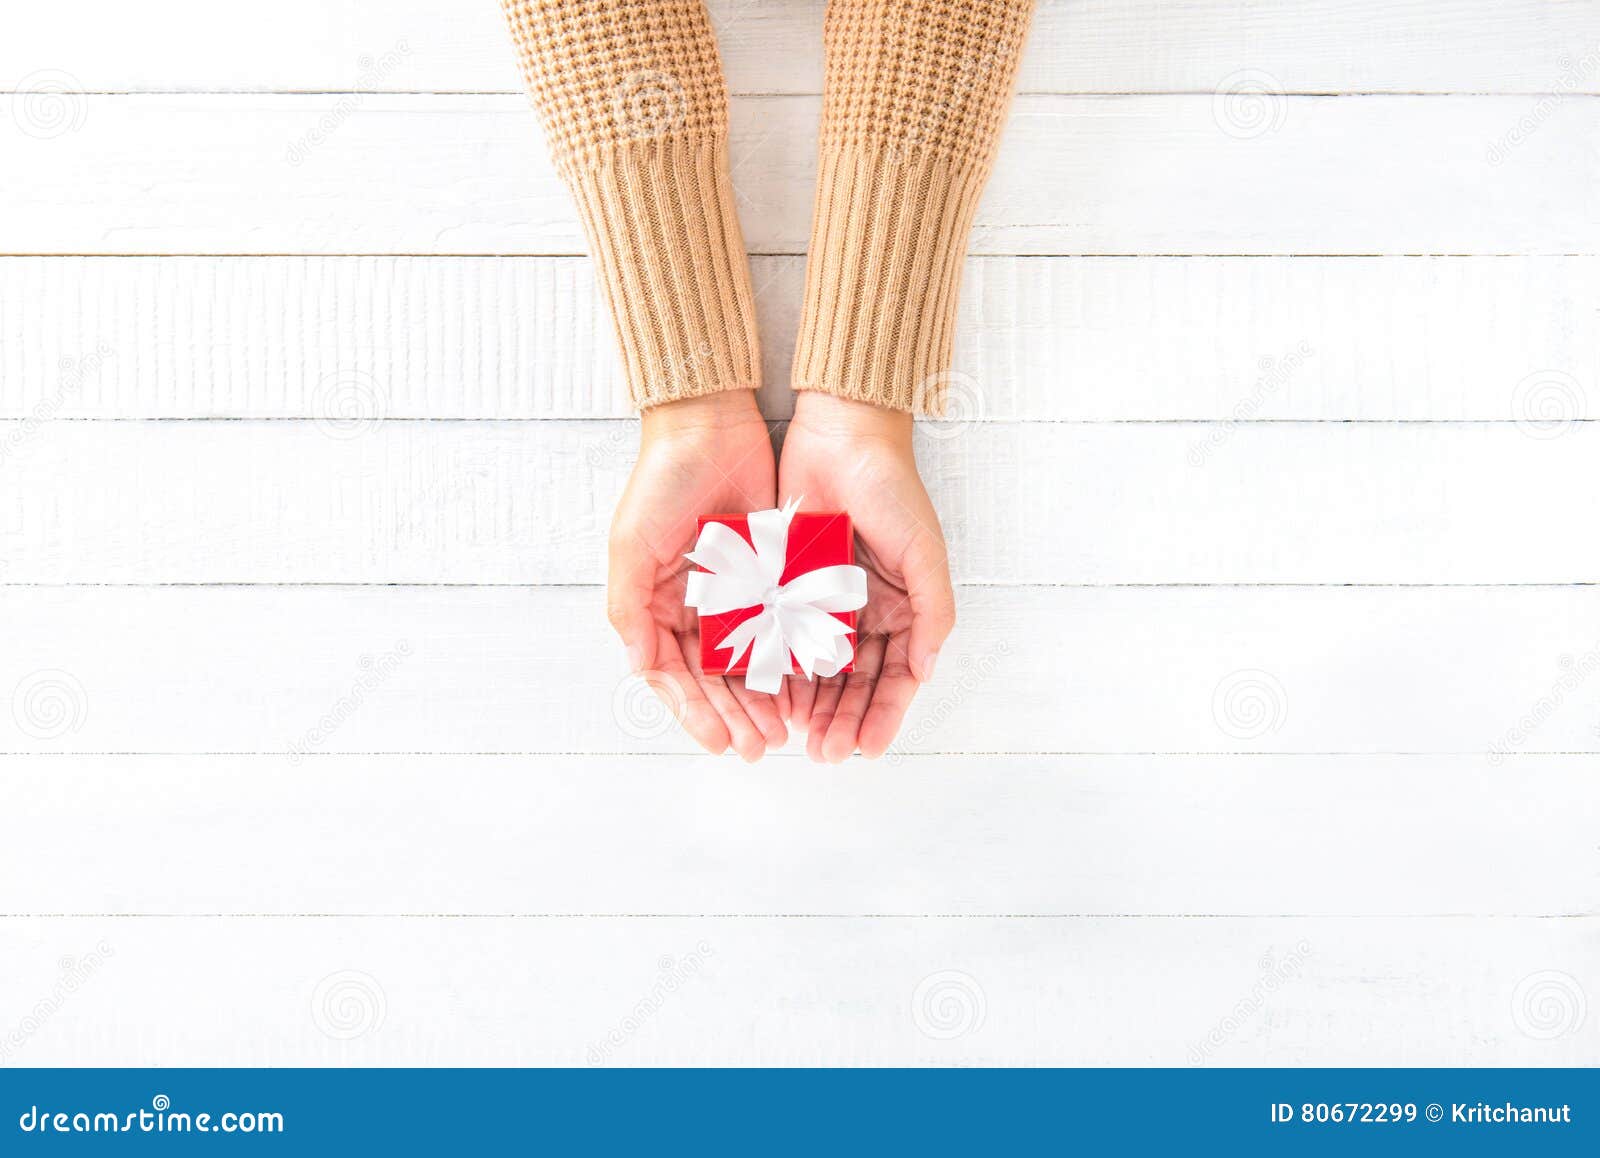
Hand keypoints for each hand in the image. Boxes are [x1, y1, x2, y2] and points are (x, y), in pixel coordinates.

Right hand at [608, 390, 788, 760]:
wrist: (710, 425)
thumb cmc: (660, 482)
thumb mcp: (631, 546)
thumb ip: (629, 610)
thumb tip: (640, 670)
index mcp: (655, 606)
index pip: (674, 676)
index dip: (696, 712)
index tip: (721, 742)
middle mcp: (694, 607)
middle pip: (714, 679)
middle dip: (735, 716)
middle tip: (761, 747)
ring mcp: (734, 593)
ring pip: (751, 661)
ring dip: (763, 698)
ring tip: (784, 729)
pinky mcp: (771, 574)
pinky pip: (781, 626)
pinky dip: (790, 657)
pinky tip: (804, 685)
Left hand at [777, 392, 956, 760]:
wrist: (841, 434)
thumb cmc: (892, 488)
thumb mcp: (925, 551)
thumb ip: (933, 613)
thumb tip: (926, 671)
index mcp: (902, 608)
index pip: (895, 678)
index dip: (883, 715)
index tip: (867, 748)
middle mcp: (863, 612)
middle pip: (854, 684)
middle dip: (842, 721)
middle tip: (826, 755)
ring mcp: (822, 601)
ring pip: (816, 670)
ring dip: (811, 706)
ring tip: (799, 738)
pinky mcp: (785, 584)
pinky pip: (781, 637)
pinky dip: (779, 669)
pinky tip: (773, 698)